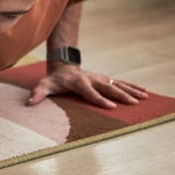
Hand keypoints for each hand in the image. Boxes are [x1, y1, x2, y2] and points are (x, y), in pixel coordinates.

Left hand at [27, 63, 148, 108]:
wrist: (63, 67)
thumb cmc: (54, 80)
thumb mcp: (44, 84)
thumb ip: (38, 93)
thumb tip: (30, 103)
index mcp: (78, 82)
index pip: (89, 92)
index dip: (99, 99)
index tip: (111, 107)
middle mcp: (92, 79)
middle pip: (107, 87)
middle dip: (120, 95)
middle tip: (133, 103)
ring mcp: (100, 78)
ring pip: (117, 84)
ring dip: (131, 90)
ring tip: (144, 97)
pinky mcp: (105, 79)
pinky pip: (121, 83)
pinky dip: (133, 86)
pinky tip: (145, 91)